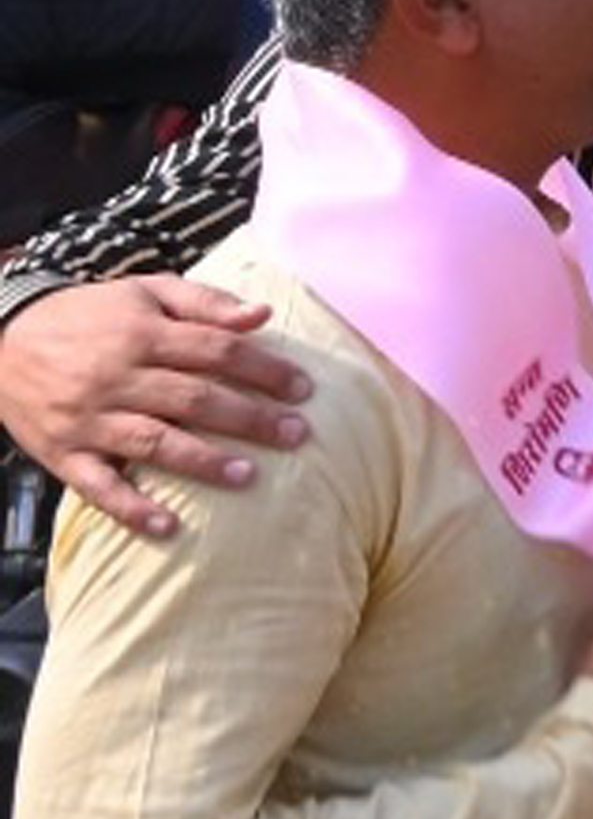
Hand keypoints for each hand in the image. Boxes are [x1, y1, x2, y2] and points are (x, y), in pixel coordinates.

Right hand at [0, 276, 315, 539]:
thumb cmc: (86, 316)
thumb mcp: (143, 291)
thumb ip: (204, 302)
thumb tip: (262, 316)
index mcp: (142, 334)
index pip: (216, 351)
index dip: (264, 369)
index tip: (304, 388)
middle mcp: (117, 376)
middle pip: (193, 398)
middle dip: (250, 418)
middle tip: (297, 434)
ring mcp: (88, 419)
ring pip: (152, 442)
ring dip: (202, 461)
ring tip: (249, 475)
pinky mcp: (62, 453)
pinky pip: (98, 486)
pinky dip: (131, 508)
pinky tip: (168, 527)